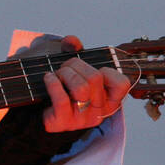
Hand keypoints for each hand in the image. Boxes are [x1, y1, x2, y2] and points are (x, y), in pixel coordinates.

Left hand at [14, 34, 130, 132]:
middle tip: (65, 68)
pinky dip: (53, 83)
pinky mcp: (63, 124)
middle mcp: (99, 112)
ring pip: (81, 88)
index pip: (122, 84)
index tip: (94, 70)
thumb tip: (72, 41)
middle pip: (95, 78)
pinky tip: (48, 78)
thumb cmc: (64, 86)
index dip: (107, 71)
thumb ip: (75, 50)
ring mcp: (81, 120)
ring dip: (64, 74)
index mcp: (109, 100)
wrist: (41, 108)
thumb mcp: (74, 67)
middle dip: (76, 65)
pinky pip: (62, 99)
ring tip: (57, 74)